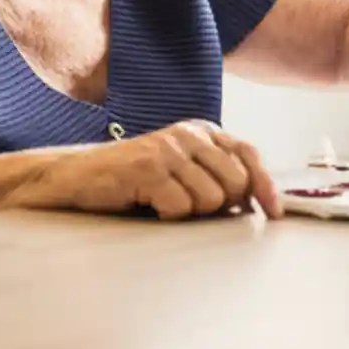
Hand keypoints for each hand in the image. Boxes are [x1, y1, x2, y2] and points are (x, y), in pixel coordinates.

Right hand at [12, 121, 280, 219]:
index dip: (266, 185)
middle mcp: (189, 134)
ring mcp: (168, 149)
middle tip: (186, 205)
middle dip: (220, 206)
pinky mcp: (148, 167)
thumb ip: (215, 175)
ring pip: (211, 199)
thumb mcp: (180, 169)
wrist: (73, 177)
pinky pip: (181, 208)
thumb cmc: (132, 181)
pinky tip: (146, 205)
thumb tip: (257, 202)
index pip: (249, 153)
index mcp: (202, 131)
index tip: (275, 213)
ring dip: (189, 213)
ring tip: (161, 202)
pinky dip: (166, 217)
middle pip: (236, 183)